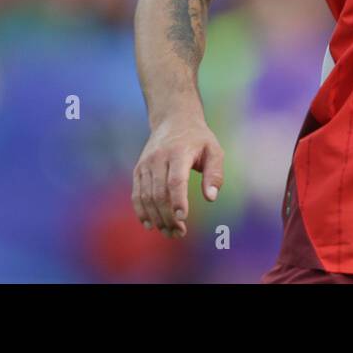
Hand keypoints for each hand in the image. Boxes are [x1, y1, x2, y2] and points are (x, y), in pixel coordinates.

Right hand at [132, 108, 224, 237]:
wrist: (173, 119)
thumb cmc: (198, 139)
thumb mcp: (214, 150)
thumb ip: (215, 173)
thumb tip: (211, 197)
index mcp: (179, 152)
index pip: (175, 180)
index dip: (178, 201)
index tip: (183, 219)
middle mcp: (158, 158)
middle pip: (160, 192)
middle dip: (168, 216)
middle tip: (179, 233)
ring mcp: (146, 164)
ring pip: (146, 196)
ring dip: (156, 218)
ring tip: (169, 232)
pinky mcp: (138, 170)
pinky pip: (136, 194)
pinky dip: (142, 211)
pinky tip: (151, 224)